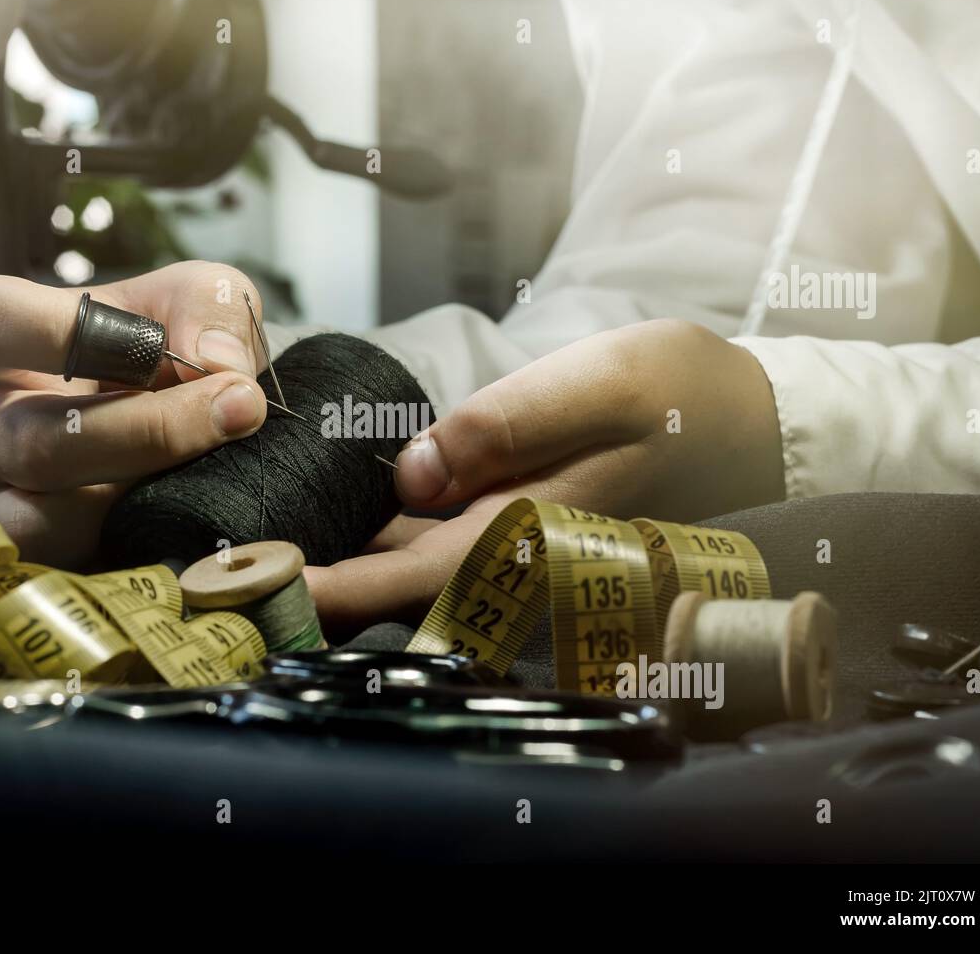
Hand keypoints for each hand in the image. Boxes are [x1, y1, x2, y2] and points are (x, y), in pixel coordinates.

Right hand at [0, 262, 268, 566]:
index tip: (170, 346)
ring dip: (154, 496)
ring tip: (215, 466)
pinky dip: (157, 543)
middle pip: (39, 446)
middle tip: (240, 408)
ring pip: (56, 525)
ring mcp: (13, 504)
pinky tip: (197, 512)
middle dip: (152, 432)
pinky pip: (92, 570)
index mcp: (2, 345)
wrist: (200, 416)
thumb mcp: (204, 298)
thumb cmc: (177, 343)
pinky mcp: (53, 564)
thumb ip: (212, 309)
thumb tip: (218, 365)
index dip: (67, 334)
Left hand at [305, 319, 784, 635]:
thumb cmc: (677, 394)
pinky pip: (437, 530)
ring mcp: (516, 535)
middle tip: (233, 571)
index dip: (333, 588)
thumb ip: (505, 427)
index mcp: (531, 527)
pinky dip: (384, 525)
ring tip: (265, 541)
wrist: (747, 415)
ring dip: (344, 555)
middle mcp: (515, 546)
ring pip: (413, 558)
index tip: (257, 592)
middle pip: (400, 579)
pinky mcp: (519, 513)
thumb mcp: (598, 387)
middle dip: (319, 582)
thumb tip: (410, 474)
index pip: (413, 573)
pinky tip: (340, 505)